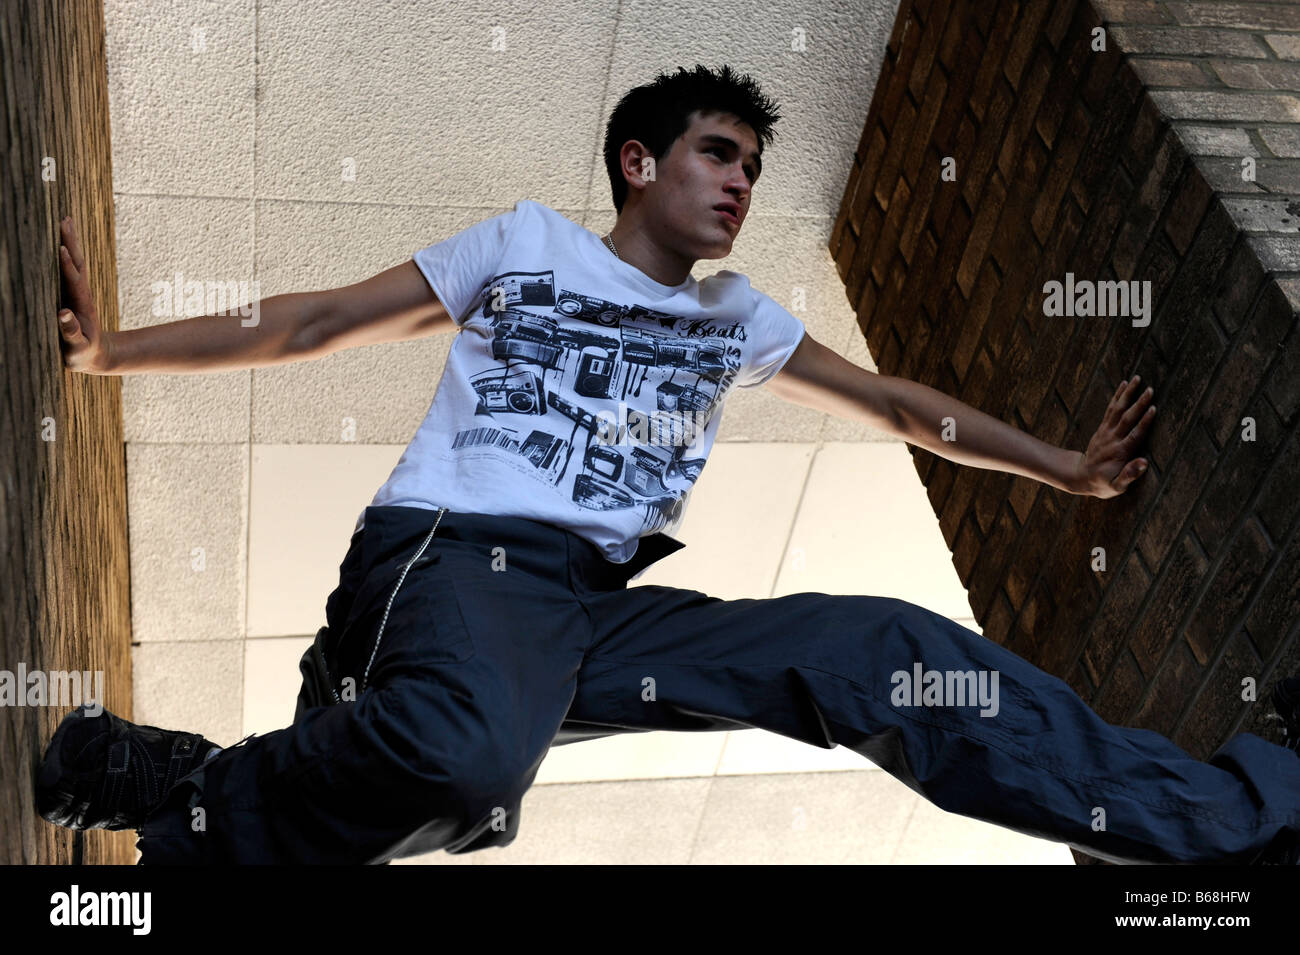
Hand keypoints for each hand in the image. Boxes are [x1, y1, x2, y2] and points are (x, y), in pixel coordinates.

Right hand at [56, 216, 113, 373]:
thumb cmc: (83, 353)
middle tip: (65, 220)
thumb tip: (63, 314)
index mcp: (81, 305)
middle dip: (71, 242)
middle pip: (77, 264)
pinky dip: (64, 250)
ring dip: (70, 241)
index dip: (68, 267)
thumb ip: (71, 333)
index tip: (61, 249)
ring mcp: (76, 291)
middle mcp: (80, 294)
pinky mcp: (70, 292)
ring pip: (73, 262)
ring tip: (65, 220)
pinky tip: (59, 237)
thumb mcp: (78, 347)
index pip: (74, 282)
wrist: (96, 355)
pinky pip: (67, 267)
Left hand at [1072, 376, 1155, 497]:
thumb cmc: (1103, 484)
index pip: (1134, 435)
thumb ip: (1129, 475)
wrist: (1081, 477)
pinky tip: (1124, 384)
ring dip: (1127, 394)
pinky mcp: (1103, 428)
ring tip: (1137, 378)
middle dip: (1139, 404)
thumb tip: (1144, 463)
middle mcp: (1112, 439)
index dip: (1144, 422)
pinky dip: (1117, 396)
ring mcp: (1106, 432)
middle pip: (1127, 419)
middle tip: (1151, 389)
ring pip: (1118, 410)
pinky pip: (1111, 409)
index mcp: (1119, 453)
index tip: (1153, 408)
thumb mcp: (1116, 486)